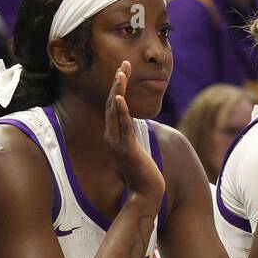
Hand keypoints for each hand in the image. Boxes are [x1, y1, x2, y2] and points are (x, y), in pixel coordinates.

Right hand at [104, 61, 164, 202]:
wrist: (145, 193)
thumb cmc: (141, 173)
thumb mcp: (134, 149)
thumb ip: (130, 135)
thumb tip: (132, 122)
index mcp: (114, 136)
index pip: (114, 106)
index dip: (117, 87)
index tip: (123, 70)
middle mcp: (112, 138)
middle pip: (112, 104)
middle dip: (117, 83)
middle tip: (123, 64)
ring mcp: (118, 144)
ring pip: (115, 113)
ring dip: (118, 91)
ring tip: (121, 74)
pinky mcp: (127, 150)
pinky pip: (123, 127)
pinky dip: (122, 112)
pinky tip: (121, 98)